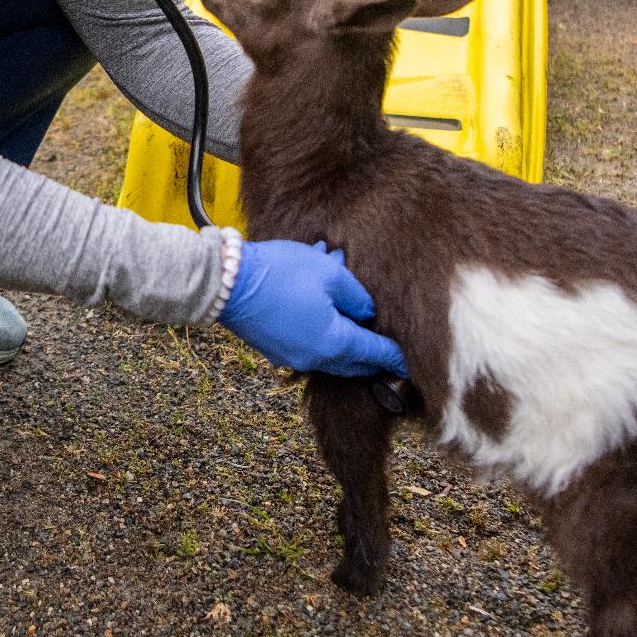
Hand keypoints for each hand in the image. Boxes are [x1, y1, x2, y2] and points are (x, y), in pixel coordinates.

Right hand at [219, 239, 406, 377]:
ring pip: (330, 356)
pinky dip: (323, 337)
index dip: (394, 356)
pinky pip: (309, 349)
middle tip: (388, 351)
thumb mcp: (328, 273)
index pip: (374, 354)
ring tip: (355, 322)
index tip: (410, 360)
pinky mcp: (276, 349)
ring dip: (345, 343)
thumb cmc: (280, 274)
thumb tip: (366, 311)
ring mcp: (292, 358)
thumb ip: (356, 296)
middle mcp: (315, 358)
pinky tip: (323, 313)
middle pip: (353, 363)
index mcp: (333, 343)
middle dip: (372, 356)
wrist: (226, 283)